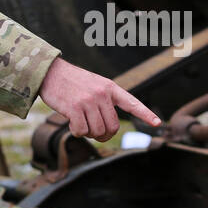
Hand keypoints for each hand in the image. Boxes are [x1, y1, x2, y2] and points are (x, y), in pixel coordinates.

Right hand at [37, 58, 160, 140]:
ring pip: (97, 131)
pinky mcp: (75, 108)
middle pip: (112, 127)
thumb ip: (104, 101)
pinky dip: (77, 132)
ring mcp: (89, 100)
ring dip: (88, 133)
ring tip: (80, 123)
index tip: (157, 123)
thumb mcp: (94, 85)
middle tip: (93, 132)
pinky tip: (71, 123)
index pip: (132, 103)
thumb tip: (107, 128)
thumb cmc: (71, 82)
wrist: (50, 72)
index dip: (145, 114)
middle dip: (103, 135)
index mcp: (110, 87)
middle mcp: (102, 94)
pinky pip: (82, 131)